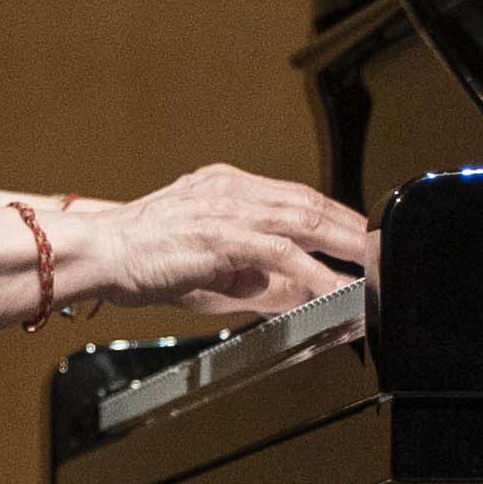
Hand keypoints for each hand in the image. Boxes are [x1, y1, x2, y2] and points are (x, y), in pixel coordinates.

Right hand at [70, 168, 374, 319]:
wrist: (99, 250)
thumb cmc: (143, 258)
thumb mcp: (209, 264)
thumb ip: (256, 278)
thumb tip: (301, 295)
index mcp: (226, 187)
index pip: (294, 196)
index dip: (334, 214)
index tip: (360, 233)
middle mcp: (232, 190)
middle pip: (309, 203)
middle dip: (351, 227)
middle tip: (383, 250)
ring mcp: (228, 208)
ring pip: (303, 221)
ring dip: (345, 246)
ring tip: (374, 268)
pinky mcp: (222, 235)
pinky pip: (281, 254)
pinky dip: (315, 273)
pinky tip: (336, 291)